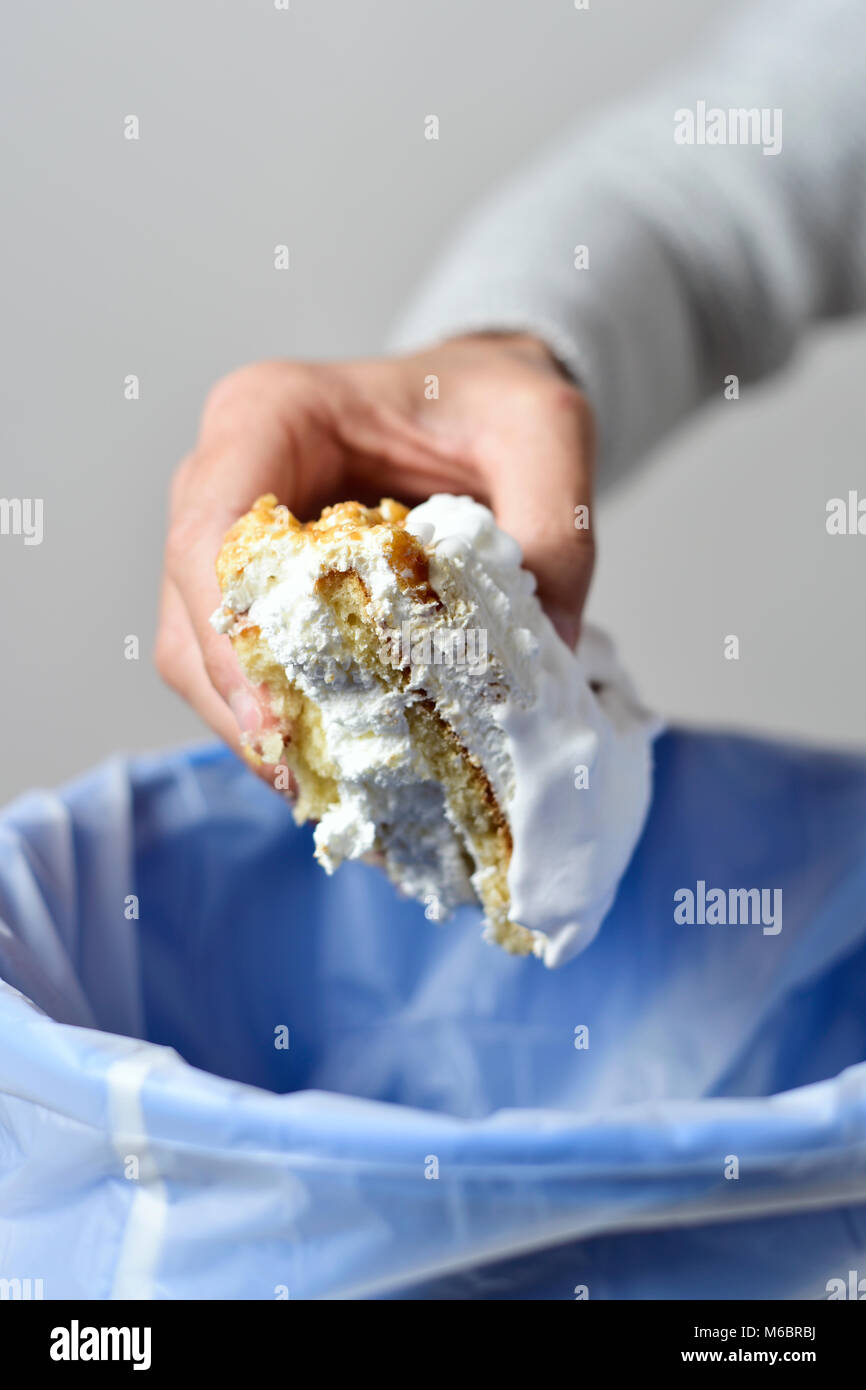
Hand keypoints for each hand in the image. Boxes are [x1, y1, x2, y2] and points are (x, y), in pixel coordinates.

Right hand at [157, 334, 594, 767]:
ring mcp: (231, 541)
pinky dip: (285, 721)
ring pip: (201, 654)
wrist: (478, 401)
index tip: (277, 715)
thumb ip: (557, 526)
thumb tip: (547, 653)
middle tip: (312, 780)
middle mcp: (224, 476)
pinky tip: (342, 768)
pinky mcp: (258, 593)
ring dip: (258, 729)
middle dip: (243, 706)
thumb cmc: (491, 399)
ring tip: (331, 793)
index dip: (229, 632)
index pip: (211, 533)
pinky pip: (243, 667)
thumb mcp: (546, 430)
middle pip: (191, 612)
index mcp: (269, 416)